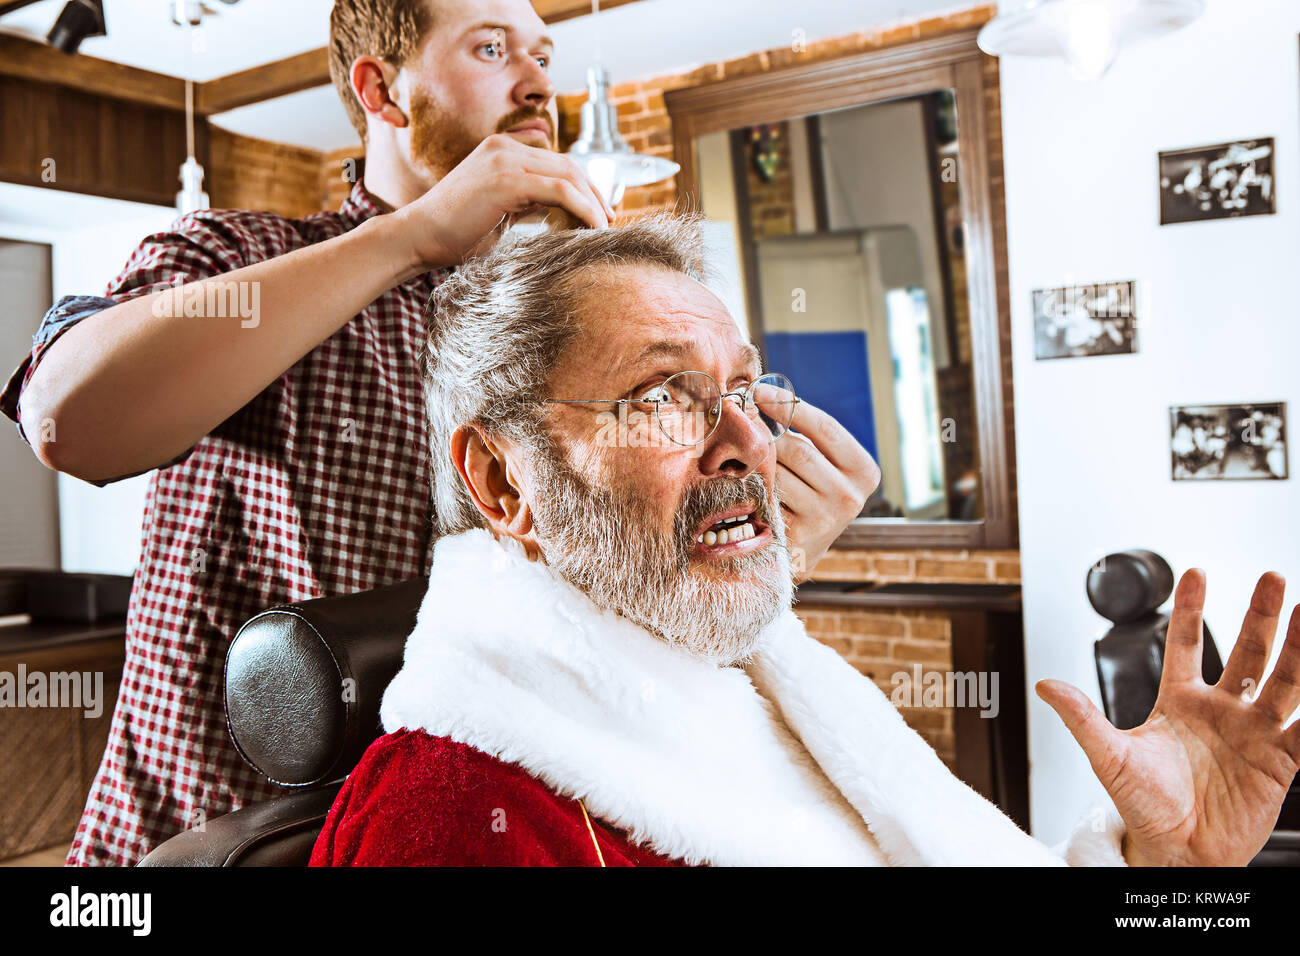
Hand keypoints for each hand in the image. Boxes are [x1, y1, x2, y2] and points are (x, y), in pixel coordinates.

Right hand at [393, 133, 614, 269]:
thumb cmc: (453, 233)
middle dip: (595, 193)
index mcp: (501, 150)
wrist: (416, 237)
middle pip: (568, 165)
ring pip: (568, 174)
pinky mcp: (507, 179)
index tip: (599, 212)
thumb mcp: (497, 210)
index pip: (556, 162)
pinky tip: (593, 227)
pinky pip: (560, 190)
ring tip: (604, 228)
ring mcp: (505, 160)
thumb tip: (559, 209)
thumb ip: (526, 201)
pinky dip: (583, 208)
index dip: (584, 186)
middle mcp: (504, 147)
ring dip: (593, 202)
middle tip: (610, 220)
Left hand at [756, 389, 879, 582]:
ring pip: (778, 474)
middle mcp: (850, 498)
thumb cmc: (811, 491)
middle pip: (797, 450)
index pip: (826, 428)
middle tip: (742, 419)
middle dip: (766, 432)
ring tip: (743, 452)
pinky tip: (742, 478)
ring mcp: (824, 520)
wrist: (804, 549)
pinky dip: (751, 485)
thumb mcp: (825, 463)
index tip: (760, 390)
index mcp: (864, 472)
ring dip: (756, 460)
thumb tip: (762, 394)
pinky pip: (764, 497)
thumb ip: (807, 434)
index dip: (790, 406)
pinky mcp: (796, 536)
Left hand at [1037, 569, 1299, 865]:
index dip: (1191, 609)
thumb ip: (1081, 718)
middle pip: (1247, 652)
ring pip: (1283, 681)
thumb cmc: (1143, 805)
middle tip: (1272, 579)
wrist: (1176, 850)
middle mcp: (1221, 711)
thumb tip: (1045, 684)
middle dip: (1261, 615)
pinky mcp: (1279, 761)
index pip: (1187, 644)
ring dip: (1298, 649)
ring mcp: (1253, 733)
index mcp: (1180, 703)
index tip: (1196, 573)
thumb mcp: (1109, 757)